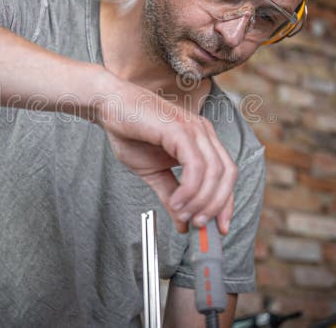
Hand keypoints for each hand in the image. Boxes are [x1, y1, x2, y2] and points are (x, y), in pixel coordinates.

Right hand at [92, 73, 236, 234]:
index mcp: (202, 141)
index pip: (227, 175)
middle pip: (227, 175)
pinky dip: (189, 189)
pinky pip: (195, 165)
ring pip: (214, 172)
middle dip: (216, 206)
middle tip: (199, 225)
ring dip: (200, 200)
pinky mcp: (178, 129)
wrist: (108, 106)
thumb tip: (184, 225)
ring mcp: (193, 128)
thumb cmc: (130, 133)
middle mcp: (203, 133)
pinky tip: (176, 201)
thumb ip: (172, 196)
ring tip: (182, 213)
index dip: (227, 204)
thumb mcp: (154, 172)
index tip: (219, 229)